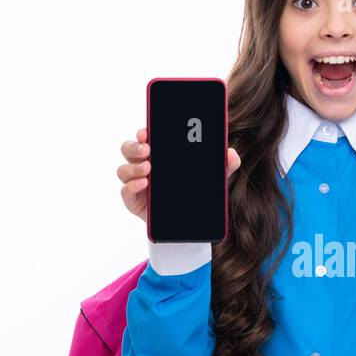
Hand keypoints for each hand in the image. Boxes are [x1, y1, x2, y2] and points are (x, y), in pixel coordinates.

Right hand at [118, 127, 241, 223]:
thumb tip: (231, 154)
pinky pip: (125, 192)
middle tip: (147, 149)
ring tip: (148, 169)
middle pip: (128, 149)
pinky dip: (131, 187)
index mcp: (160, 154)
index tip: (147, 131)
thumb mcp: (214, 178)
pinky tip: (143, 185)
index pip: (145, 137)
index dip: (143, 132)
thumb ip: (225, 165)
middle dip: (134, 146)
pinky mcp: (134, 202)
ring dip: (133, 167)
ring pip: (123, 170)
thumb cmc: (197, 193)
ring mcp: (137, 183)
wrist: (191, 224)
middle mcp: (144, 165)